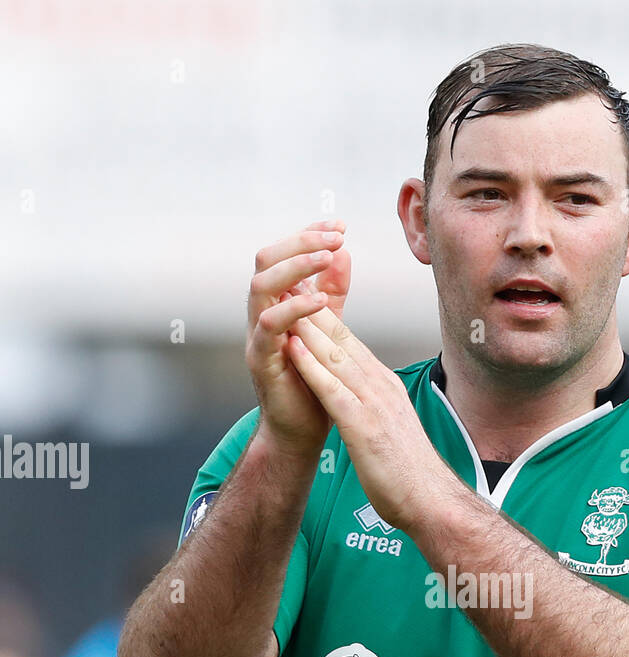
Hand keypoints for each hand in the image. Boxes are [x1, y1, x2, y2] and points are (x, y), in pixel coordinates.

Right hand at [245, 221, 351, 457]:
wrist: (302, 430)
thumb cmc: (313, 380)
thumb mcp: (327, 327)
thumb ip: (332, 293)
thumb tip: (343, 253)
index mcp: (276, 302)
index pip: (284, 255)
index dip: (308, 235)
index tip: (340, 226)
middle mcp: (261, 313)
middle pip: (266, 259)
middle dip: (300, 242)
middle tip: (334, 236)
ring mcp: (257, 335)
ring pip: (261, 286)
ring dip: (295, 267)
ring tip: (326, 256)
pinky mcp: (261, 359)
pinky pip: (269, 325)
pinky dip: (293, 308)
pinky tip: (318, 301)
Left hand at [285, 307, 463, 533]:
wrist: (432, 502)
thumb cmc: (409, 473)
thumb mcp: (389, 429)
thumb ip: (373, 408)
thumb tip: (361, 400)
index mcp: (384, 387)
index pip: (350, 344)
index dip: (323, 317)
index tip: (299, 296)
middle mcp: (380, 387)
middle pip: (341, 340)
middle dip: (311, 310)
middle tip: (283, 282)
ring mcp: (374, 405)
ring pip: (336, 357)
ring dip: (306, 328)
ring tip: (281, 302)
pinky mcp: (365, 428)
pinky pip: (334, 391)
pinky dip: (312, 368)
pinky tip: (293, 350)